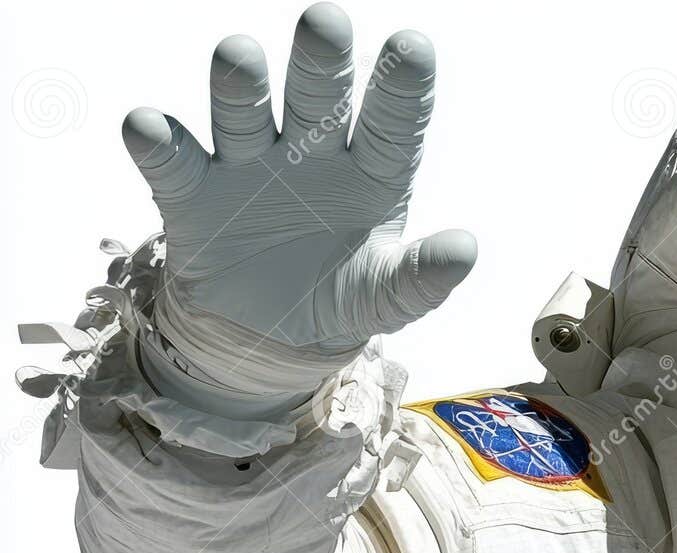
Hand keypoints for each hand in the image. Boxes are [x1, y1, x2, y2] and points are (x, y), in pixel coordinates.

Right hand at [122, 3, 475, 397]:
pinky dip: (158, 144)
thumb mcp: (387, 297)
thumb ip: (422, 278)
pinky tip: (149, 128)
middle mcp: (310, 154)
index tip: (412, 46)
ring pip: (244, 114)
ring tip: (238, 59)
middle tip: (325, 21)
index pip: (392, 125)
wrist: (270, 336)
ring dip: (240, 88)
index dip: (401, 87)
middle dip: (319, 62)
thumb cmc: (342, 296)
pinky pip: (173, 162)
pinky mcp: (192, 195)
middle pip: (316, 98)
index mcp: (371, 173)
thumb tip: (466, 251)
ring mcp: (248, 167)